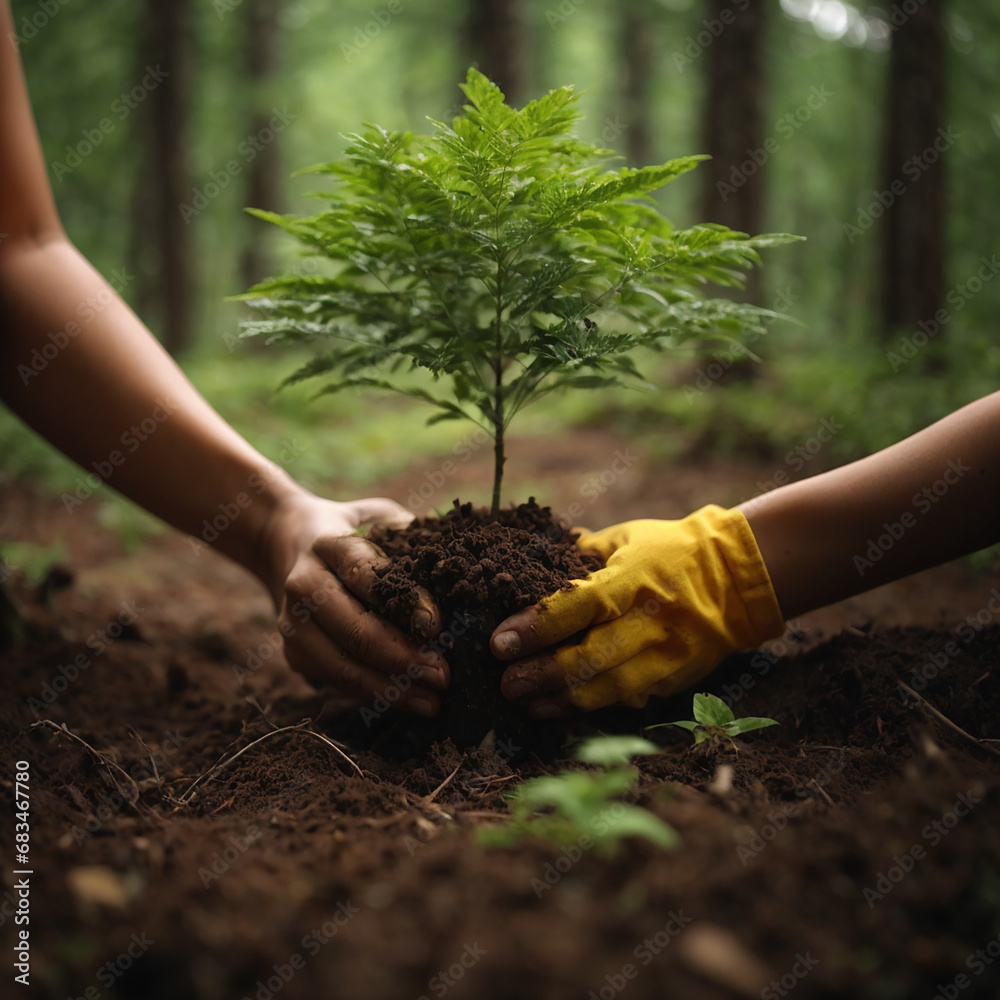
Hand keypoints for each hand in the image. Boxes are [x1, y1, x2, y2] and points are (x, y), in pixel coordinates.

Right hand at [256, 489, 447, 715]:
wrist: (288, 542)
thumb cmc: (355, 532)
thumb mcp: (379, 518)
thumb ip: (412, 536)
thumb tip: (459, 566)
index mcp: (329, 544)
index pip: (366, 575)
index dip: (403, 602)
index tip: (438, 625)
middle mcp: (303, 584)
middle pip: (354, 630)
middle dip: (403, 658)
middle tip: (444, 676)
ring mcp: (292, 622)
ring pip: (342, 666)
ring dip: (390, 689)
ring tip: (432, 701)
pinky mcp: (292, 652)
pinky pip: (336, 681)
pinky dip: (374, 694)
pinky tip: (409, 700)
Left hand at [489, 505, 785, 717]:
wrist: (738, 579)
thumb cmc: (671, 550)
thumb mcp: (626, 537)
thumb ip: (579, 553)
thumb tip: (528, 559)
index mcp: (634, 578)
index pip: (579, 606)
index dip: (536, 627)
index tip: (499, 642)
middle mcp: (651, 621)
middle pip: (590, 658)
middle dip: (540, 675)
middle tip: (505, 683)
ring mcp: (666, 654)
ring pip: (608, 689)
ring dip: (561, 701)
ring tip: (525, 703)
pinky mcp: (675, 678)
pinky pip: (627, 699)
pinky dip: (590, 706)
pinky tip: (559, 706)